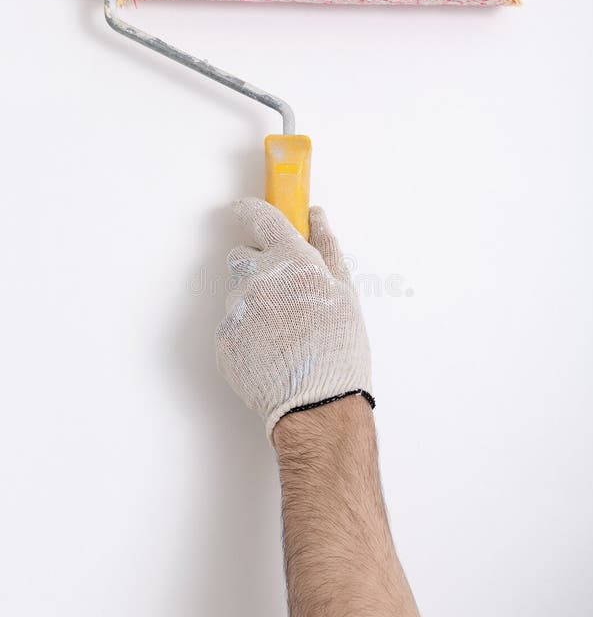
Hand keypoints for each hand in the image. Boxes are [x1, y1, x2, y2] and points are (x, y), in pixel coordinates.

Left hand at [215, 198, 373, 438]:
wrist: (317, 406)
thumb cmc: (338, 350)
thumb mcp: (345, 292)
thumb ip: (326, 247)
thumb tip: (315, 216)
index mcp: (289, 261)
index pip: (259, 217)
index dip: (251, 211)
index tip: (246, 210)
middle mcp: (256, 279)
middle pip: (241, 257)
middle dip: (257, 266)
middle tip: (283, 293)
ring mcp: (234, 312)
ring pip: (237, 295)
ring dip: (254, 305)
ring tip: (283, 334)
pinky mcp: (222, 342)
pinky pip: (231, 328)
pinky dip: (247, 335)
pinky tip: (271, 352)